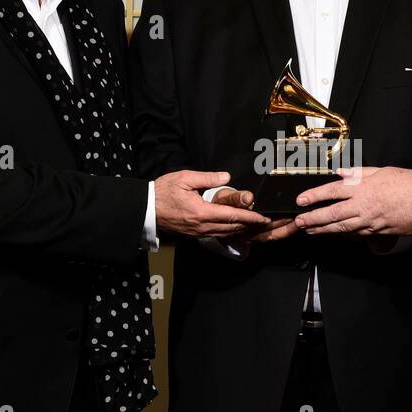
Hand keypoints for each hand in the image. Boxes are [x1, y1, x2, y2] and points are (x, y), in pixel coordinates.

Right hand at [155, 171, 270, 237]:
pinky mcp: (194, 234)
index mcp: (201, 212)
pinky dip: (229, 232)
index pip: (232, 216)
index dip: (250, 217)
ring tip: (254, 225)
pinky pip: (216, 235)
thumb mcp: (185, 178)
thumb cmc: (163, 191)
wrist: (146, 208)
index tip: (263, 217)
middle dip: (250, 225)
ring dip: (241, 230)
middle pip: (232, 227)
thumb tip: (227, 177)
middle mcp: (202, 226)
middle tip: (265, 221)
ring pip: (225, 233)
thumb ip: (207, 178)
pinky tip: (235, 228)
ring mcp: (198, 232)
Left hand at [293, 166, 411, 235]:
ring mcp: (370, 221)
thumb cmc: (407, 183)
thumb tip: (341, 174)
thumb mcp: (381, 171)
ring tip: (311, 230)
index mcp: (362, 187)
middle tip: (300, 222)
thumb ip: (359, 173)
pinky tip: (336, 233)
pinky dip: (344, 233)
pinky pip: (357, 233)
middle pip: (332, 214)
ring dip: (324, 230)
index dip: (314, 196)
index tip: (301, 200)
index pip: (332, 191)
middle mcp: (363, 206)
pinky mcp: (378, 231)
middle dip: (313, 219)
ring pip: (342, 228)